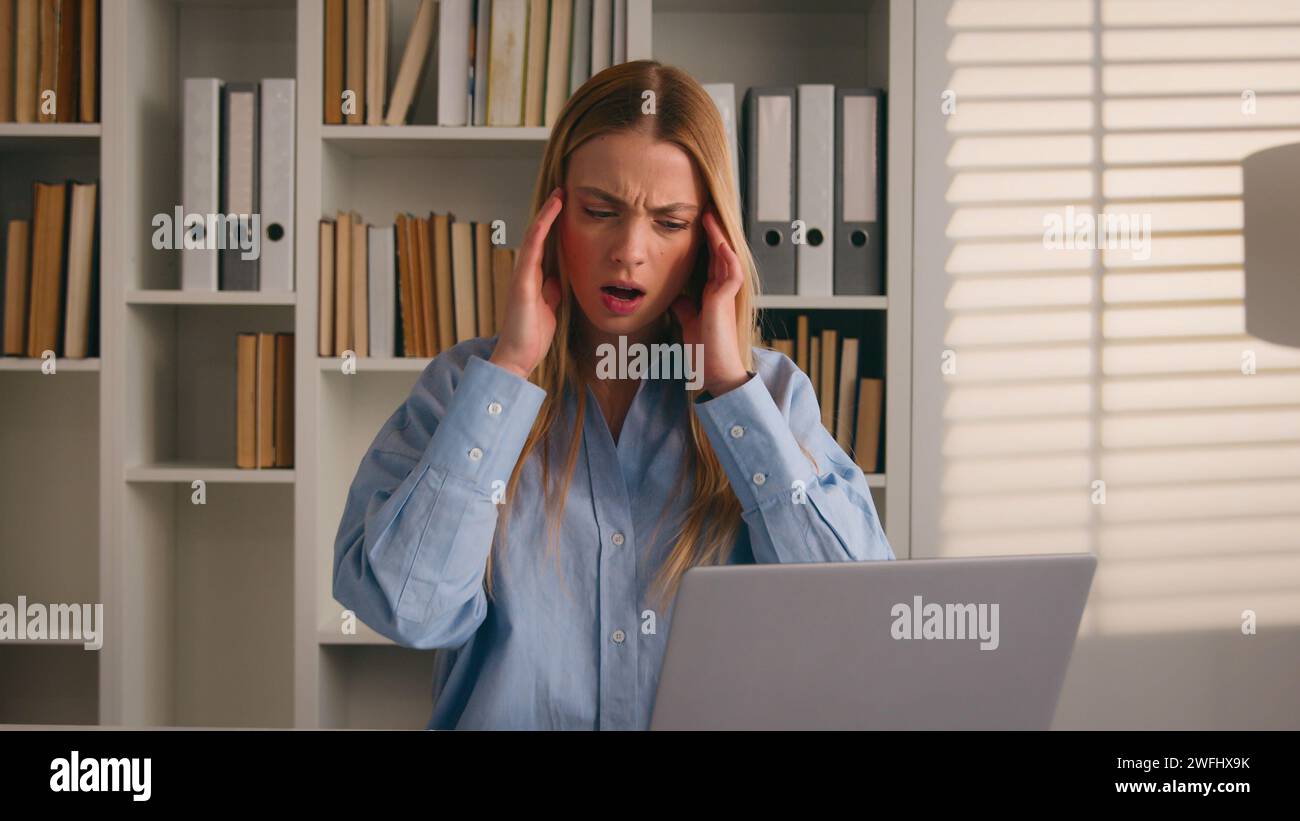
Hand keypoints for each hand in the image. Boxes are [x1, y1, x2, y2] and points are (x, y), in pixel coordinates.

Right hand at [490, 187, 564, 378]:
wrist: (518, 357)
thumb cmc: (532, 336)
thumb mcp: (550, 309)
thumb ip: (553, 292)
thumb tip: (559, 279)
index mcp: (533, 279)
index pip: (544, 245)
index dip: (553, 225)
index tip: (565, 207)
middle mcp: (525, 273)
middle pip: (537, 235)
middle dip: (549, 213)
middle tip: (562, 191)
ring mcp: (522, 275)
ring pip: (534, 236)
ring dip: (546, 214)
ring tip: (559, 194)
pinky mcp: (522, 282)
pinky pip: (532, 249)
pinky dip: (541, 229)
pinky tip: (550, 214)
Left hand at [671, 208, 749, 395]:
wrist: (715, 375)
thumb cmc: (704, 354)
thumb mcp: (688, 324)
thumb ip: (685, 308)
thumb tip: (676, 296)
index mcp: (713, 296)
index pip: (710, 262)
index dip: (704, 243)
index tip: (695, 225)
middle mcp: (722, 293)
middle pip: (719, 254)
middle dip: (712, 232)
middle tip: (704, 210)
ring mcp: (727, 296)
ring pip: (727, 259)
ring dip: (719, 238)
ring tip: (710, 217)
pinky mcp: (727, 303)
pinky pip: (731, 274)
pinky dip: (726, 257)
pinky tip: (719, 243)